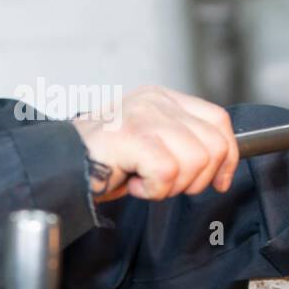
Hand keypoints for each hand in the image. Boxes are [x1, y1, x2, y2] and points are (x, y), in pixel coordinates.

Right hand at [72, 85, 238, 201]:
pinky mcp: (131, 137)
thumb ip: (182, 142)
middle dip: (196, 178)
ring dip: (171, 186)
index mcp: (162, 98)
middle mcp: (155, 102)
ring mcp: (142, 116)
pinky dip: (152, 189)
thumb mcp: (151, 142)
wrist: (60, 164)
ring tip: (144, 180)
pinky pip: (167, 174)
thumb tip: (220, 165)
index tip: (219, 179)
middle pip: (213, 145)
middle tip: (165, 183)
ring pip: (194, 162)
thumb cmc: (103, 160)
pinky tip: (133, 183)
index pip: (219, 120)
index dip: (227, 156)